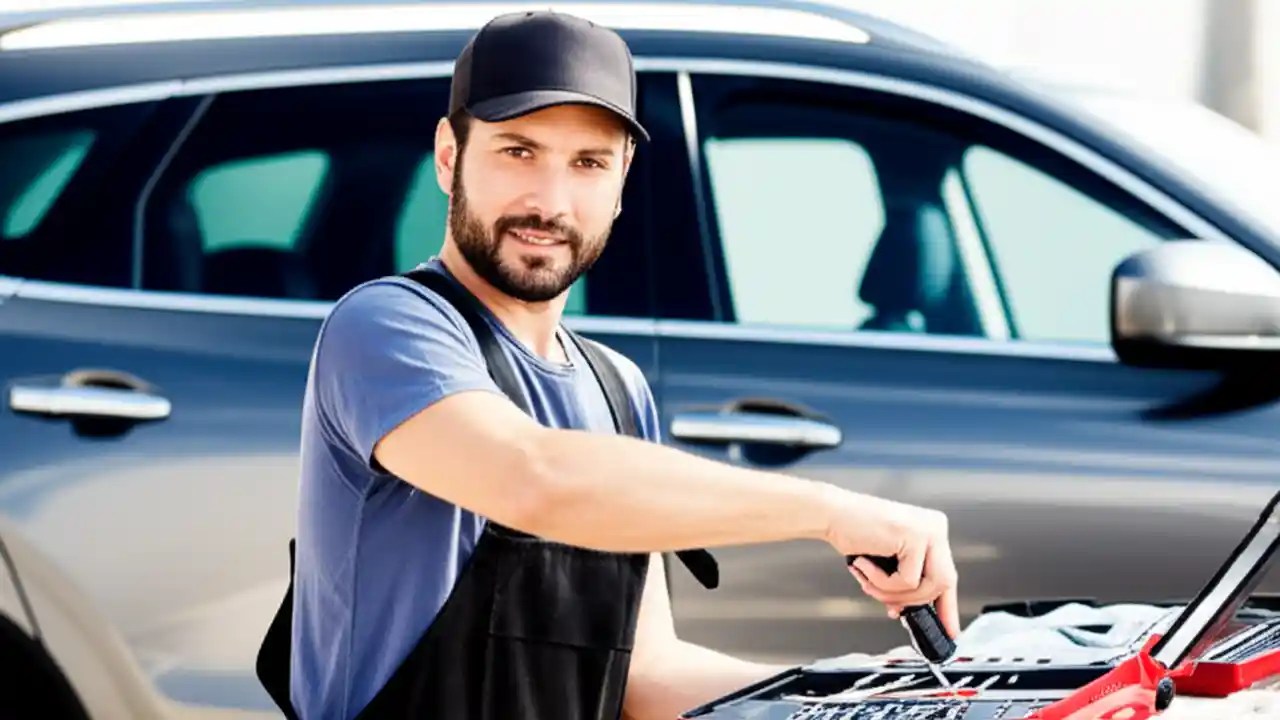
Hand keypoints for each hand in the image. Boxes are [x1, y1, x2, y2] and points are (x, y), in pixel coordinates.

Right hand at [821, 487, 959, 638]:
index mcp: (932, 532)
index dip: (947, 607)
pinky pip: (907, 581)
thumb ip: (903, 585)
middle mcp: (936, 528)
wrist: (830, 514)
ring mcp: (929, 530)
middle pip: (943, 584)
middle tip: (890, 608)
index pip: (947, 576)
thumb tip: (907, 611)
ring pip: (926, 587)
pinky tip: (864, 565)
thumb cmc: (853, 534)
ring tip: (868, 582)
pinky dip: (882, 582)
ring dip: (892, 594)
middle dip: (913, 602)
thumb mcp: (888, 563)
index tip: (950, 630)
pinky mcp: (915, 537)